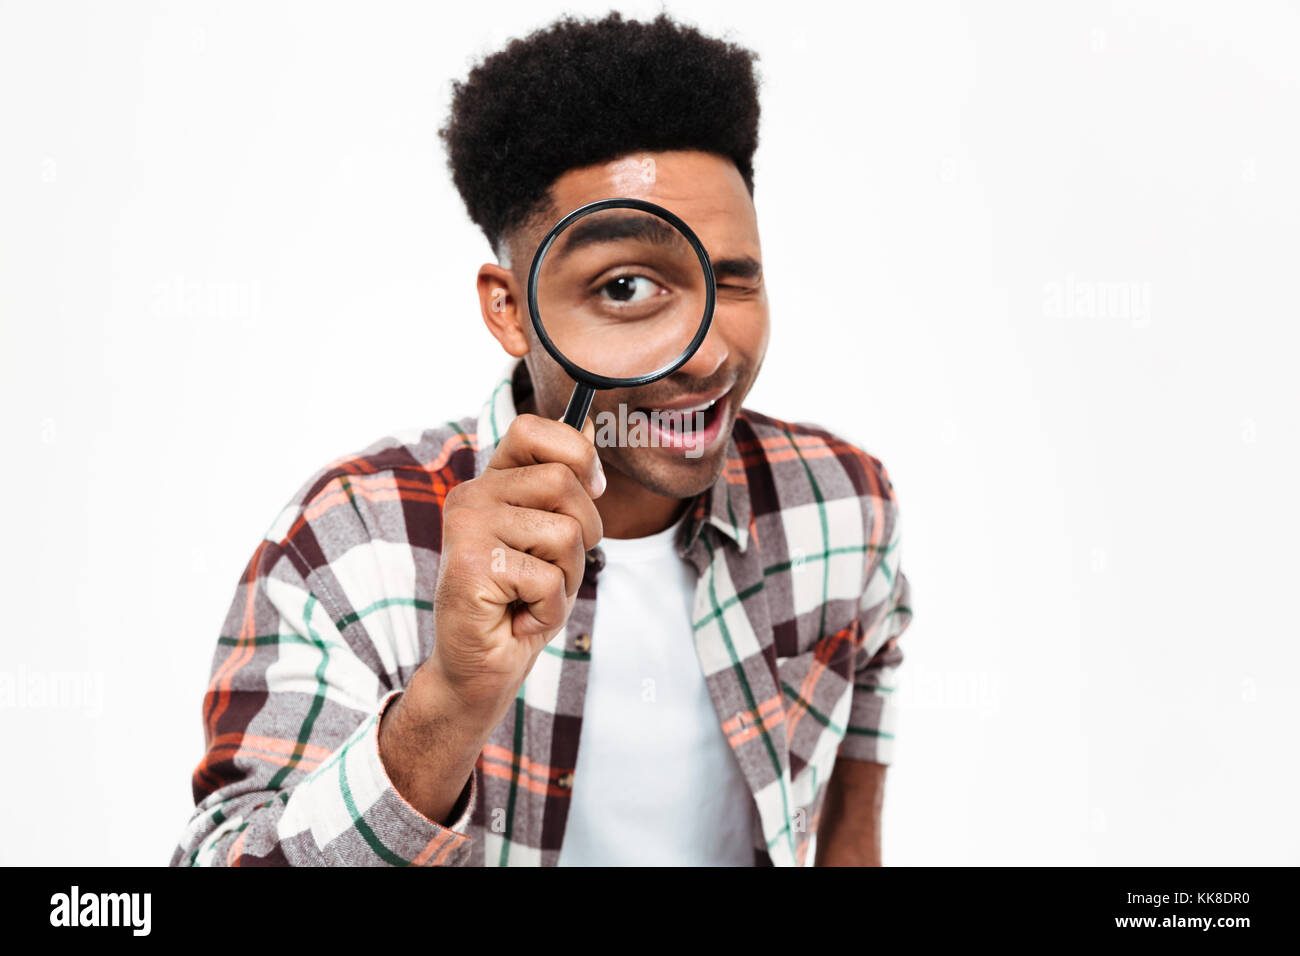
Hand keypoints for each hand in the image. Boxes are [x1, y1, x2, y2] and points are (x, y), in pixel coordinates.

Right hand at [426, 412, 604, 726]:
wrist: (479, 668)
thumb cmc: (519, 603)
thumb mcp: (551, 536)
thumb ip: (564, 481)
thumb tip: (589, 423)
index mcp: (490, 482)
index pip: (533, 429)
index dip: (577, 454)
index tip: (592, 489)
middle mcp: (471, 496)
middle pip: (564, 482)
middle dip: (583, 534)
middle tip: (551, 570)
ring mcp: (468, 528)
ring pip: (565, 533)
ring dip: (566, 578)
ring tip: (531, 596)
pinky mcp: (474, 566)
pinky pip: (550, 579)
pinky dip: (549, 610)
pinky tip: (519, 618)